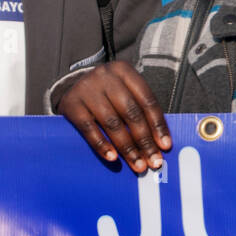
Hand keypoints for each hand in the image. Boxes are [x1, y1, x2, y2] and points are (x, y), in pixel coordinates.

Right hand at [56, 61, 170, 173]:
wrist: (70, 87)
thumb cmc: (106, 95)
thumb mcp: (123, 92)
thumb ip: (140, 111)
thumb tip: (159, 143)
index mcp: (124, 71)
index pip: (147, 100)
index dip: (158, 125)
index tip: (165, 146)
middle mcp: (105, 76)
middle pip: (131, 112)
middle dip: (145, 140)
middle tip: (153, 161)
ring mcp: (86, 89)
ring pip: (112, 122)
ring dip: (127, 147)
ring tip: (137, 164)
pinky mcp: (71, 104)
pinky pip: (89, 128)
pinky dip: (102, 145)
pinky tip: (113, 158)